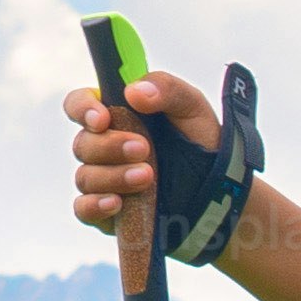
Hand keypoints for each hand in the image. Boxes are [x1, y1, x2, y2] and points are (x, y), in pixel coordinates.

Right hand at [64, 67, 226, 248]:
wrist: (220, 191)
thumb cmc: (200, 142)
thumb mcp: (192, 107)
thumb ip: (166, 88)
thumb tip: (134, 91)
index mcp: (117, 114)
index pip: (80, 104)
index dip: (83, 109)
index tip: (103, 118)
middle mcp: (104, 147)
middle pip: (83, 143)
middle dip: (110, 146)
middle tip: (144, 149)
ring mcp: (104, 180)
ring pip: (85, 177)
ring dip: (113, 176)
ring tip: (147, 177)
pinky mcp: (107, 212)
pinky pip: (84, 209)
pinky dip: (95, 205)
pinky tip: (117, 203)